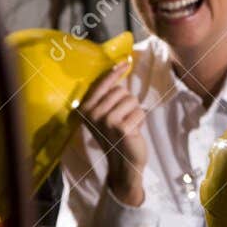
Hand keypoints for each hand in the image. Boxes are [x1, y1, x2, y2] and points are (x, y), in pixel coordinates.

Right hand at [76, 62, 148, 204]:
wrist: (122, 164)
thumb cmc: (116, 138)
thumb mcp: (105, 116)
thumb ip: (107, 98)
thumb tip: (119, 71)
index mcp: (85, 110)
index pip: (101, 84)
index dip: (114, 73)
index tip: (124, 62)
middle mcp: (92, 114)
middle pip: (120, 91)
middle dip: (128, 103)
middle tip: (123, 121)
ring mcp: (106, 121)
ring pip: (132, 100)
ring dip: (135, 113)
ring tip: (128, 126)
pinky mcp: (121, 127)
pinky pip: (140, 111)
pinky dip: (141, 121)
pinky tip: (134, 133)